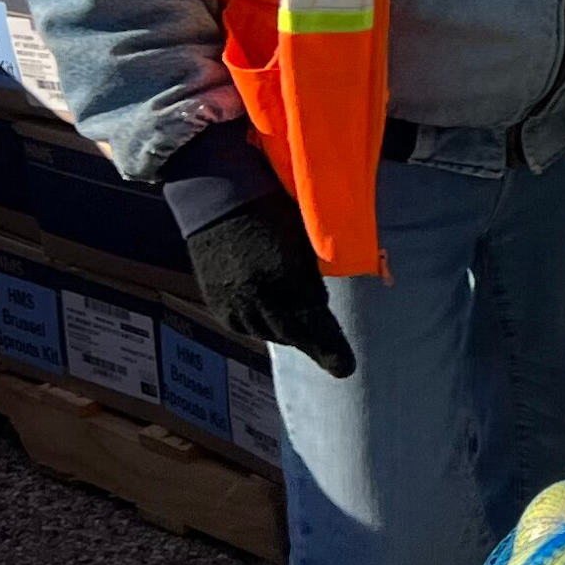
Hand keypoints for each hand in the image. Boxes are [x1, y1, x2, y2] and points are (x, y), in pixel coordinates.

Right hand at [183, 196, 354, 378]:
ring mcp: (234, 302)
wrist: (218, 195)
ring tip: (306, 333)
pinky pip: (246, 326)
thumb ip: (312, 274)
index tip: (346, 368)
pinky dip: (265, 327)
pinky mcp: (218, 302)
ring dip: (290, 334)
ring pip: (269, 333)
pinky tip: (276, 322)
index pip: (313, 323)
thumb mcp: (302, 239)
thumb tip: (321, 302)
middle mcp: (257, 296)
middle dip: (317, 347)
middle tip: (338, 363)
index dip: (331, 349)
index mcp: (285, 276)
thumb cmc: (272, 207)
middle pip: (292, 334)